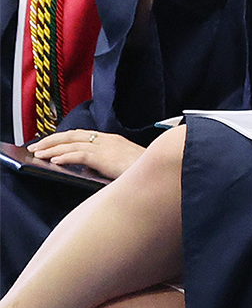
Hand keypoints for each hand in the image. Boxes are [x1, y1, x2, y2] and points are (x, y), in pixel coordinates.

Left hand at [26, 130, 143, 180]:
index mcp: (112, 140)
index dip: (63, 137)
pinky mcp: (105, 157)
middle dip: (51, 140)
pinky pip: (79, 155)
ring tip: (38, 154)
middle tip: (35, 146)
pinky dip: (64, 156)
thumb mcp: (123, 165)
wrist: (160, 172)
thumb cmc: (143, 172)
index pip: (82, 134)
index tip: (49, 142)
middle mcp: (107, 140)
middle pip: (73, 135)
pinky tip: (53, 160)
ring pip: (72, 144)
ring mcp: (106, 147)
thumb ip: (106, 163)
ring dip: (52, 148)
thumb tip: (88, 169)